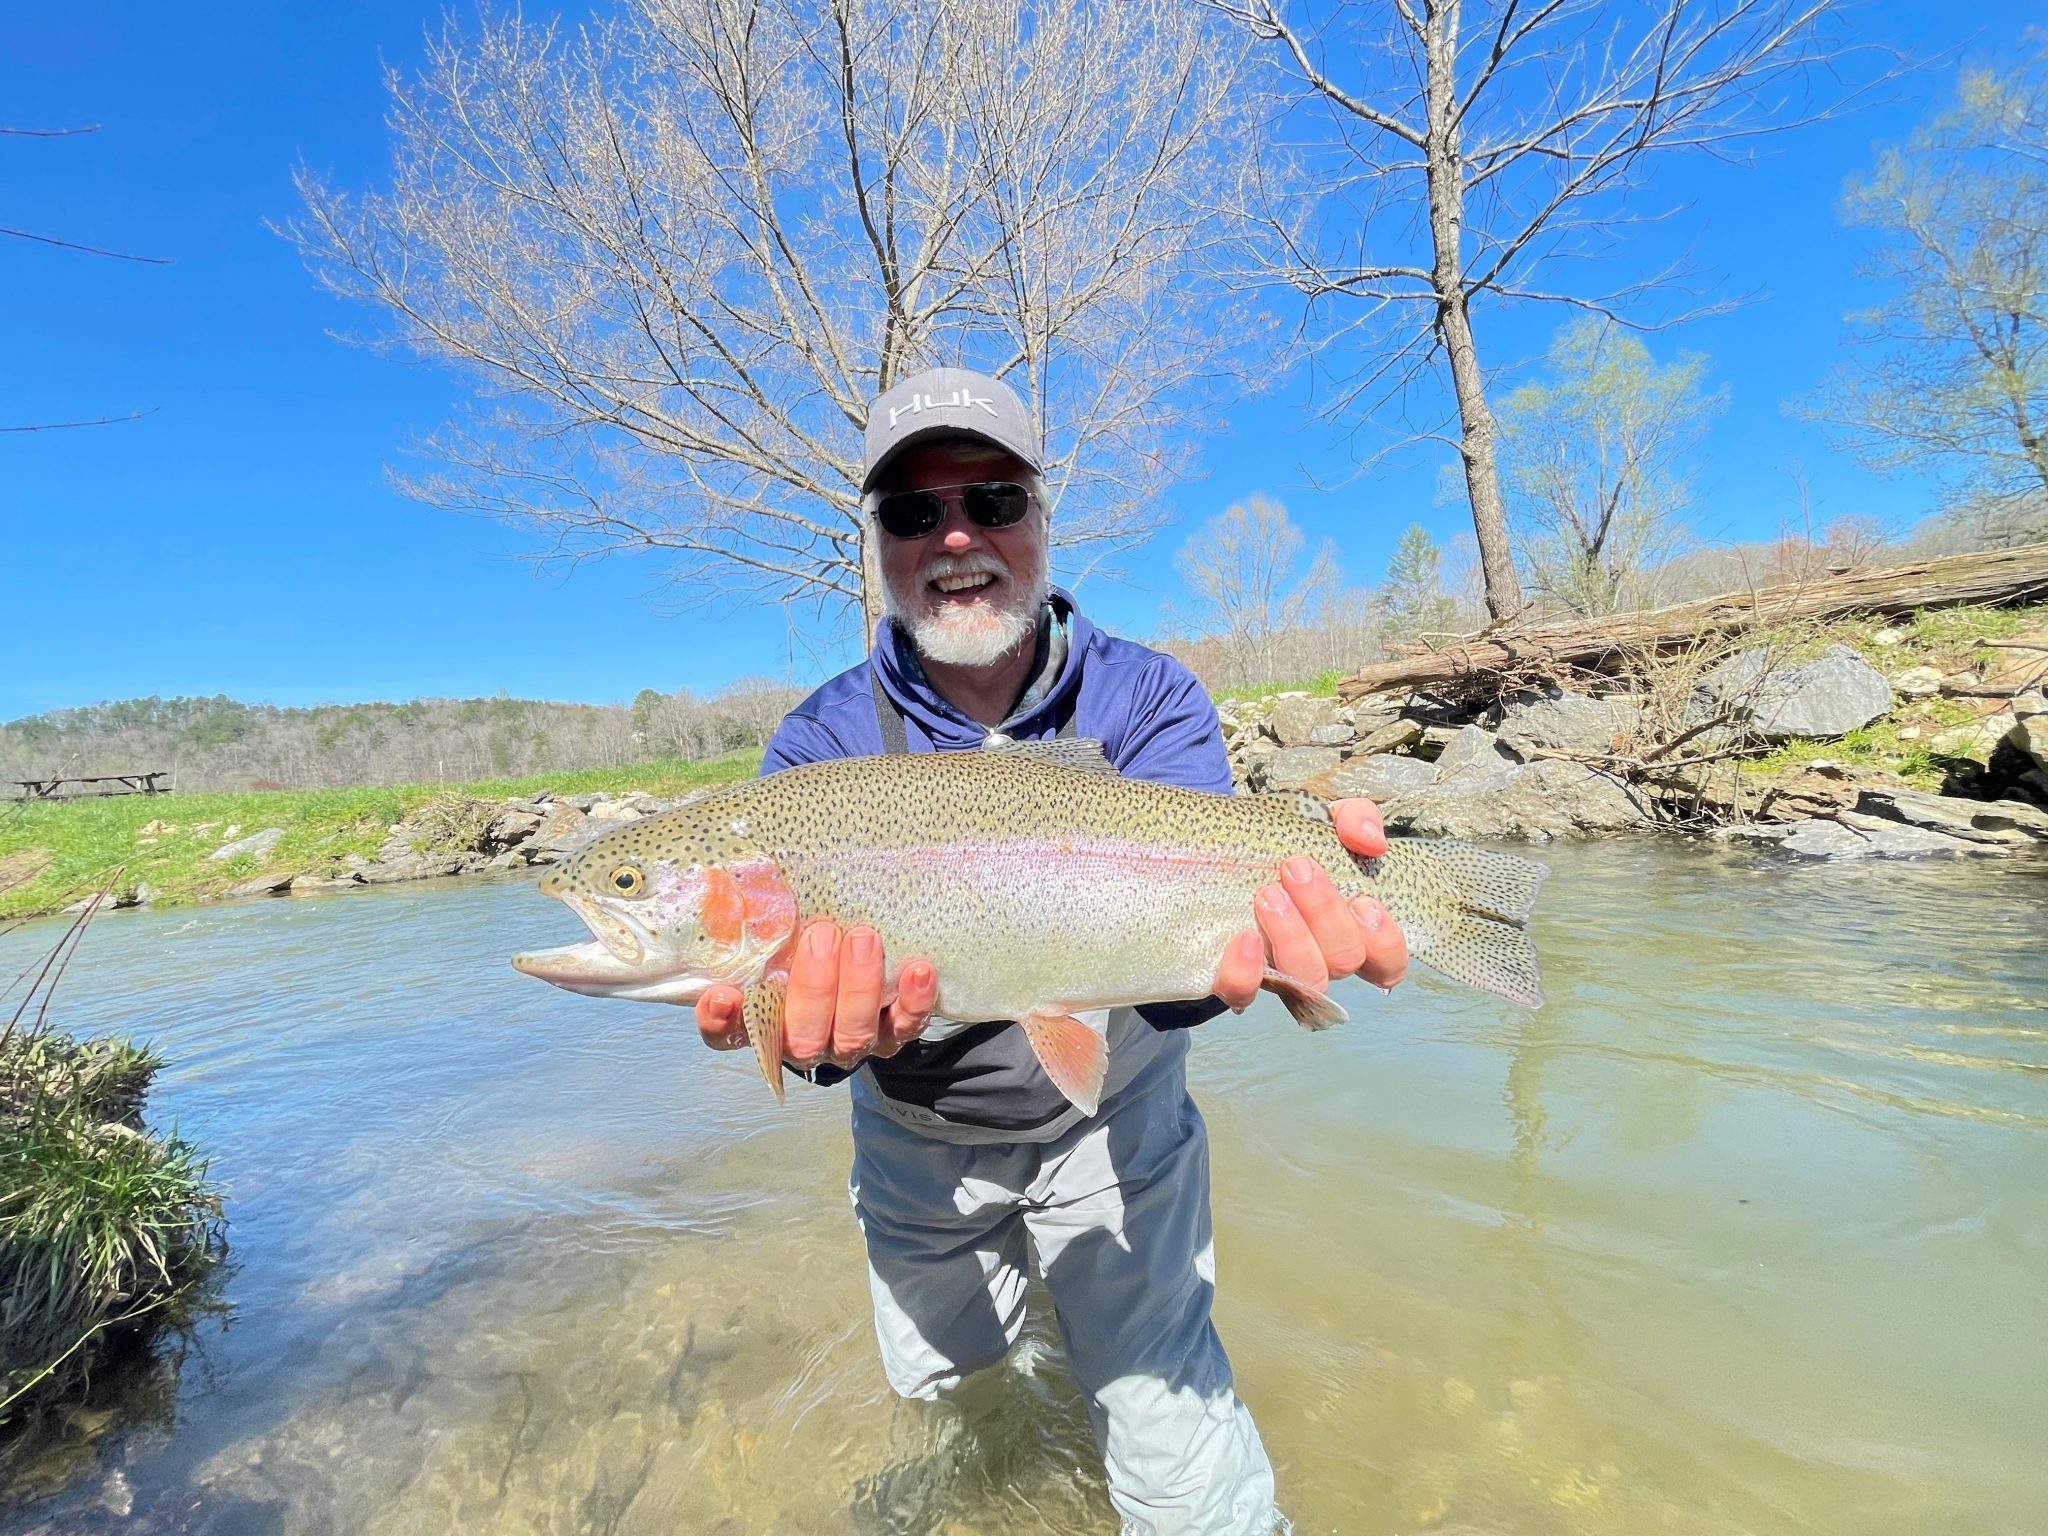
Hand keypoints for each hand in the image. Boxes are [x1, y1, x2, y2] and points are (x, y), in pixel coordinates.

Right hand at [693, 920, 938, 1068]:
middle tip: (822, 935)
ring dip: (859, 987)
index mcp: (763, 1019)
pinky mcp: (893, 1034)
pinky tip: (919, 970)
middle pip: (802, 1036)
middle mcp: (803, 1041)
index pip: (728, 1033)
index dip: (721, 1021)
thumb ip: (762, 919)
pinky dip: (913, 1001)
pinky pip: (905, 1026)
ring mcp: (849, 1042)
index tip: (724, 995)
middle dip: (813, 987)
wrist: (864, 958)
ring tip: (864, 939)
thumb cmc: (806, 939)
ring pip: (852, 1033)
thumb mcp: (780, 931)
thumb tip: (748, 872)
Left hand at [1212, 798, 1407, 1008]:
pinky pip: (1243, 994)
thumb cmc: (1285, 843)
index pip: (1388, 963)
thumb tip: (1372, 842)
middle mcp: (1320, 959)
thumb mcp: (1324, 822)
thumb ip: (1357, 819)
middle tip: (1296, 868)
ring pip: (1304, 978)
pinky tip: (1244, 938)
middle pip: (1343, 960)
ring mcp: (1278, 973)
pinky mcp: (1235, 978)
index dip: (1384, 942)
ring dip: (1293, 936)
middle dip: (1326, 913)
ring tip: (1269, 894)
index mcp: (1349, 931)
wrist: (1212, 851)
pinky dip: (1247, 972)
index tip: (1364, 900)